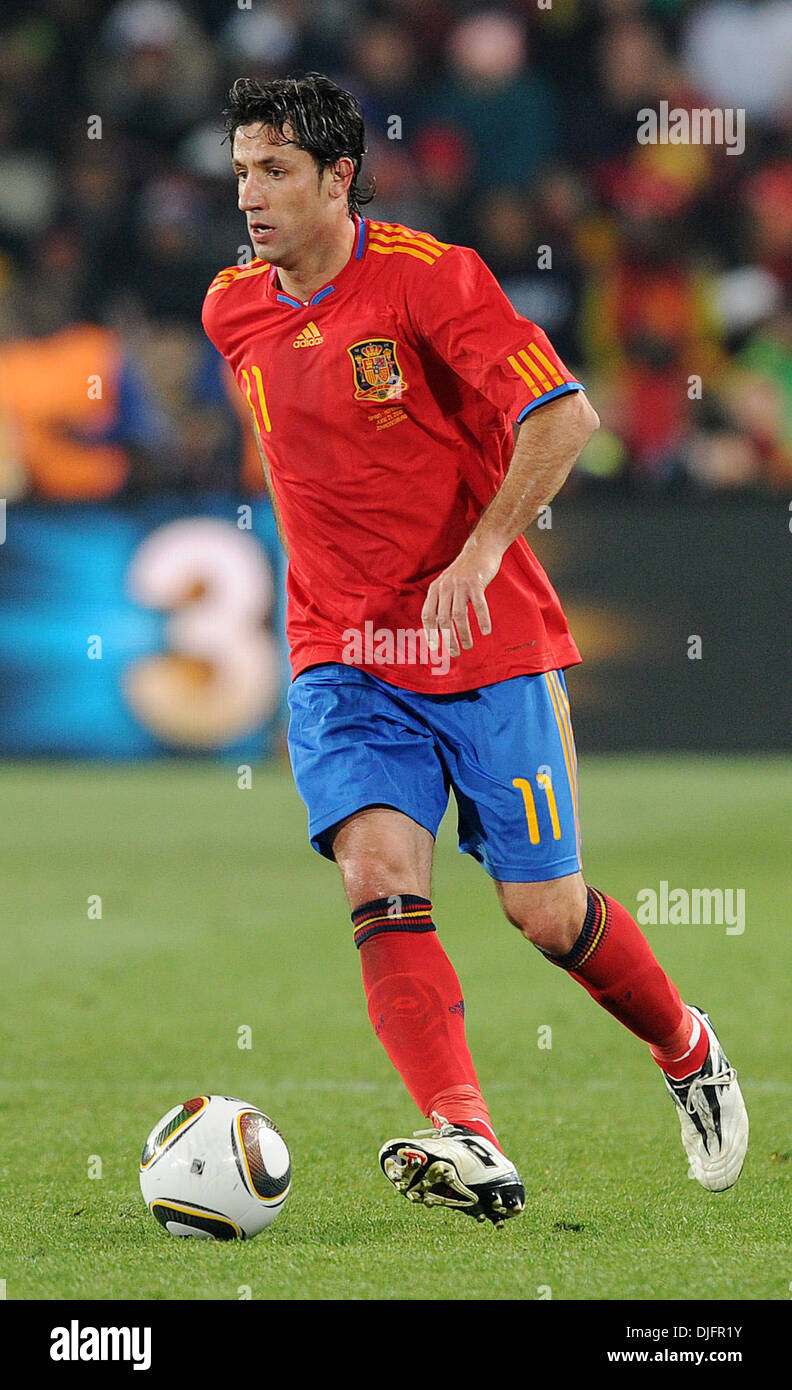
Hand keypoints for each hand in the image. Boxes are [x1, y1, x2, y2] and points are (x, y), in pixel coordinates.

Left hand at [421, 534, 503, 657]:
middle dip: (448, 639)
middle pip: (443, 620)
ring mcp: (461, 585)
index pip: (427, 615)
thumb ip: (442, 602)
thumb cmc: (465, 571)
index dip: (430, 633)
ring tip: (468, 646)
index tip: (434, 648)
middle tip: (454, 653)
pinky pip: (479, 606)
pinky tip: (485, 631)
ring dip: (463, 634)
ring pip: (459, 616)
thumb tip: (439, 629)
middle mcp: (445, 587)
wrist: (481, 549)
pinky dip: (482, 620)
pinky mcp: (476, 583)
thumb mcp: (447, 584)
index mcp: (436, 589)